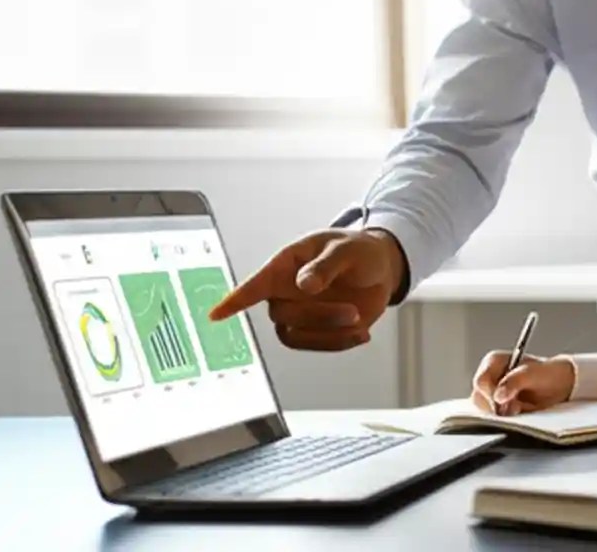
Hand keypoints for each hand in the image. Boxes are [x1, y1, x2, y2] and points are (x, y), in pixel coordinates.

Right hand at [208, 228, 405, 350]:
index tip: (215, 316)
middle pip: (282, 315)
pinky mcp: (317, 330)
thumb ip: (326, 265)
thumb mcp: (347, 249)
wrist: (381, 268)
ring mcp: (301, 312)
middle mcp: (286, 291)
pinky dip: (341, 343)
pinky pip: (316, 346)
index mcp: (287, 265)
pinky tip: (361, 332)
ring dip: (328, 334)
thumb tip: (303, 284)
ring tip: (359, 319)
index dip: (235, 300)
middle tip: (353, 310)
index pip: (255, 285)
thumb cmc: (358, 250)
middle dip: (319, 317)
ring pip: (294, 336)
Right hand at [470, 351, 575, 415]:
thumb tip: (498, 396)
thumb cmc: (547, 374)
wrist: (560, 386)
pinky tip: (518, 415)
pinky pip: (492, 420)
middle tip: (516, 408)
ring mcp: (490, 396)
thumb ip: (515, 381)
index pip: (481, 381)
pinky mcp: (495, 410)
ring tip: (520, 409)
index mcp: (493, 362)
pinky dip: (504, 421)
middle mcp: (488, 378)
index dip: (490, 395)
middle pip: (479, 399)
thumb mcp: (534, 374)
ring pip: (484, 412)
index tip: (504, 403)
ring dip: (501, 415)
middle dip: (496, 407)